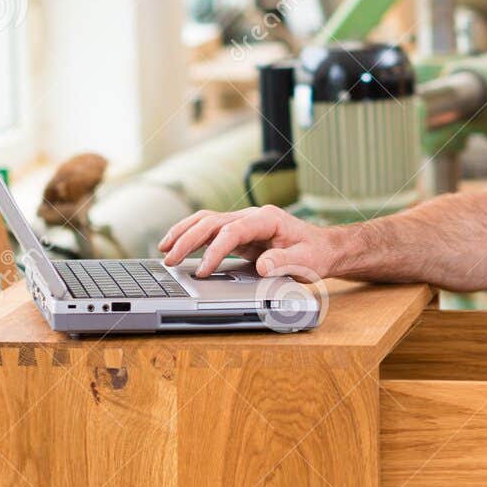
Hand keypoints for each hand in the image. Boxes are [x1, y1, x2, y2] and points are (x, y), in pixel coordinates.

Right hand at [157, 204, 347, 277]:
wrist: (324, 248)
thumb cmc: (316, 253)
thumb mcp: (307, 261)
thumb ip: (285, 262)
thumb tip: (262, 265)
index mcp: (267, 219)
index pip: (232, 231)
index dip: (215, 250)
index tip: (204, 270)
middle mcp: (252, 217)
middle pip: (212, 222)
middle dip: (188, 240)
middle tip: (170, 260)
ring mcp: (244, 223)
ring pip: (206, 221)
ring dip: (183, 233)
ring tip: (163, 250)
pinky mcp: (240, 234)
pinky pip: (210, 231)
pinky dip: (191, 236)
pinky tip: (177, 246)